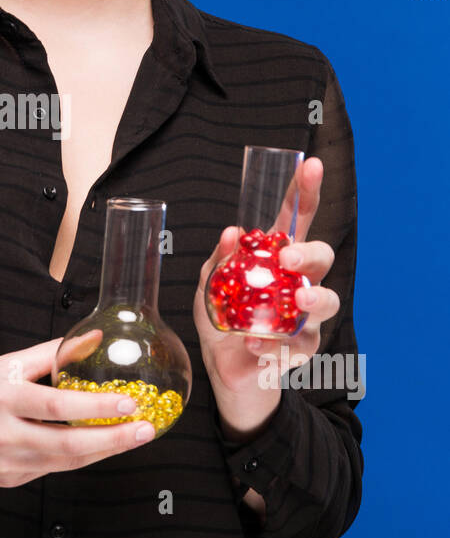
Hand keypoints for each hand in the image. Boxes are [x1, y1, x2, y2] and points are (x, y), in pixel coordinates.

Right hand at [0, 331, 159, 489]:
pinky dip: (80, 456)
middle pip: (70, 444)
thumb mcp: (2, 366)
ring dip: (104, 450)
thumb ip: (50, 354)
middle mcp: (3, 436)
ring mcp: (6, 464)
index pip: (58, 405)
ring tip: (133, 436)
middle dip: (114, 439)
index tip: (129, 402)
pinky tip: (100, 444)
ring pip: (67, 461)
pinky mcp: (9, 481)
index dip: (97, 406)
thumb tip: (93, 338)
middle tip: (145, 429)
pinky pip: (53, 468)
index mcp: (1, 400)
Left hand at [192, 157, 340, 442]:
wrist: (225, 372)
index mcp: (276, 260)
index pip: (295, 221)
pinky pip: (300, 345)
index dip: (304, 193)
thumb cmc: (221, 321)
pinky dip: (275, 345)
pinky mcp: (301, 351)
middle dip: (310, 253)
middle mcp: (298, 283)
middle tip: (289, 259)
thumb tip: (231, 233)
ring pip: (328, 300)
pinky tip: (254, 345)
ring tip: (296, 302)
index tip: (311, 165)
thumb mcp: (208, 290)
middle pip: (321, 257)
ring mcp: (304, 317)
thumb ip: (217, 263)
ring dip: (314, 300)